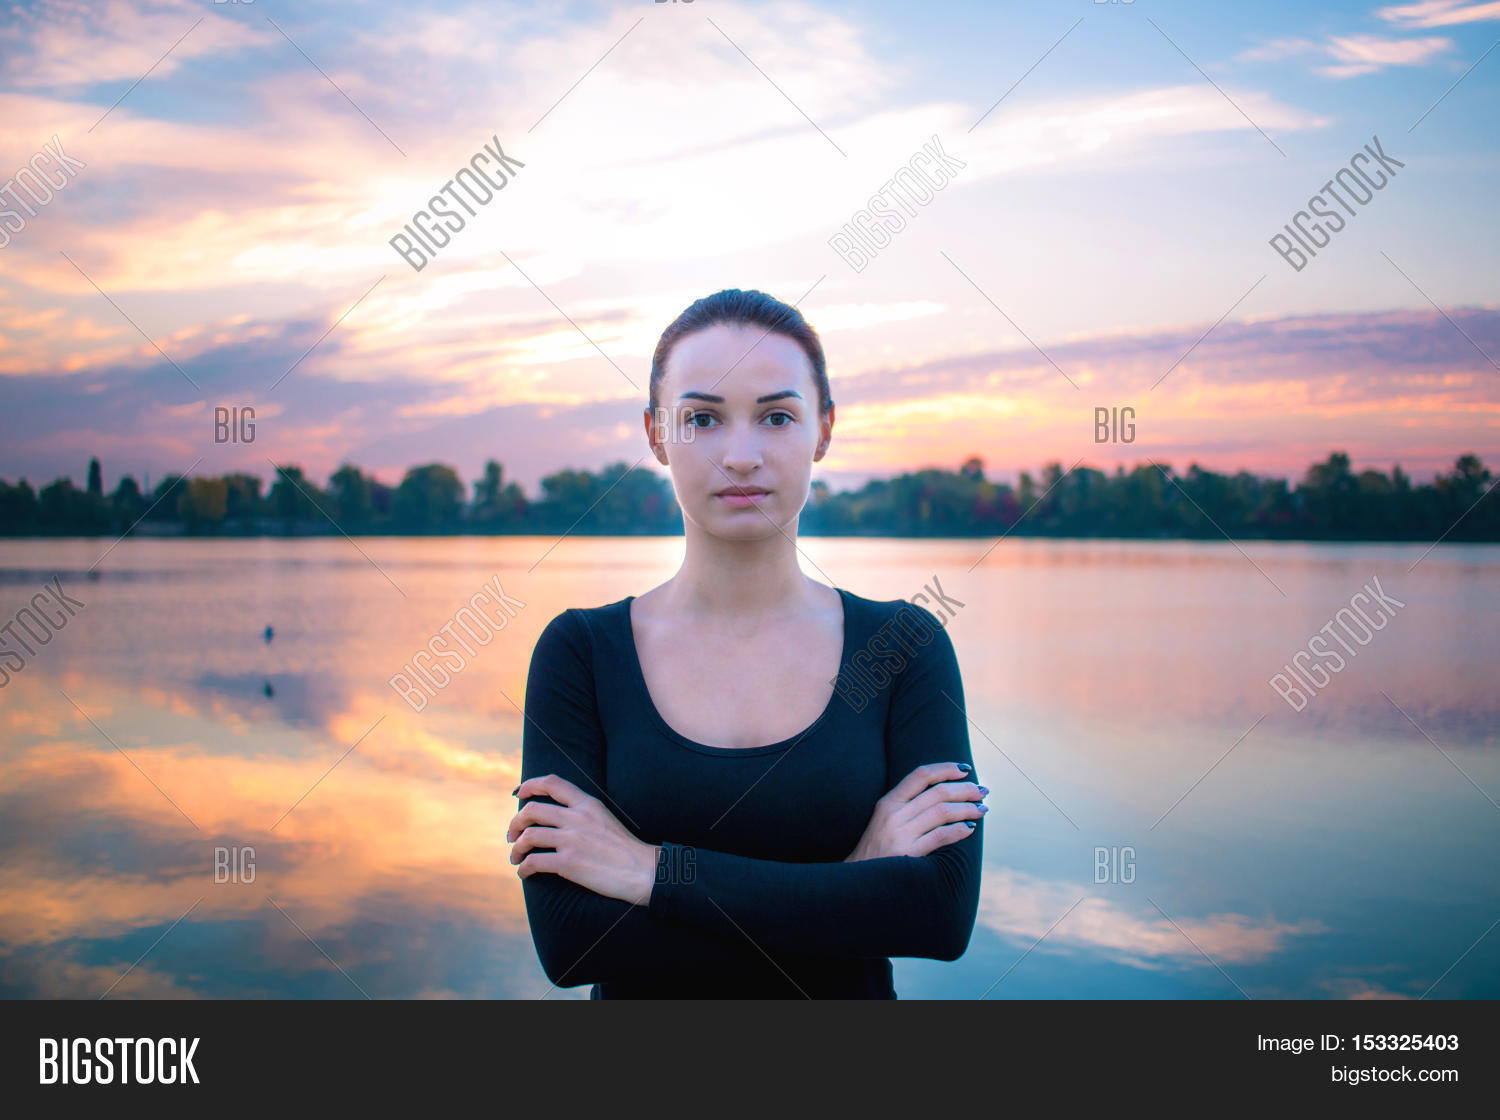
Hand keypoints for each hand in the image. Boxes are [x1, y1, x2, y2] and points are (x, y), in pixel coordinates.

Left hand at [508, 774, 659, 904]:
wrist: (643, 871)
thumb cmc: (624, 849)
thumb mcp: (605, 818)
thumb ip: (582, 813)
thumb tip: (557, 815)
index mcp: (587, 804)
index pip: (551, 783)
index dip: (529, 785)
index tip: (518, 794)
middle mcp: (577, 817)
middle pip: (532, 810)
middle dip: (515, 823)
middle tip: (512, 835)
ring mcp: (572, 840)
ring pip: (528, 836)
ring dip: (516, 848)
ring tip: (515, 857)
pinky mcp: (568, 863)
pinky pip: (534, 862)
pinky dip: (524, 868)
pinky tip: (525, 874)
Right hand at [844, 762, 985, 860]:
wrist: (857, 880)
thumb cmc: (876, 850)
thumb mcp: (884, 820)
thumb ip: (907, 806)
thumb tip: (944, 794)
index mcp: (888, 802)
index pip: (920, 775)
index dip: (945, 768)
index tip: (964, 769)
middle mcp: (894, 814)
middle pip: (937, 792)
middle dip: (965, 789)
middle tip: (982, 791)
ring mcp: (900, 833)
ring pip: (943, 812)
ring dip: (968, 808)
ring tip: (982, 809)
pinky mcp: (908, 853)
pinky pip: (941, 836)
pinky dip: (960, 830)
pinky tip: (970, 828)